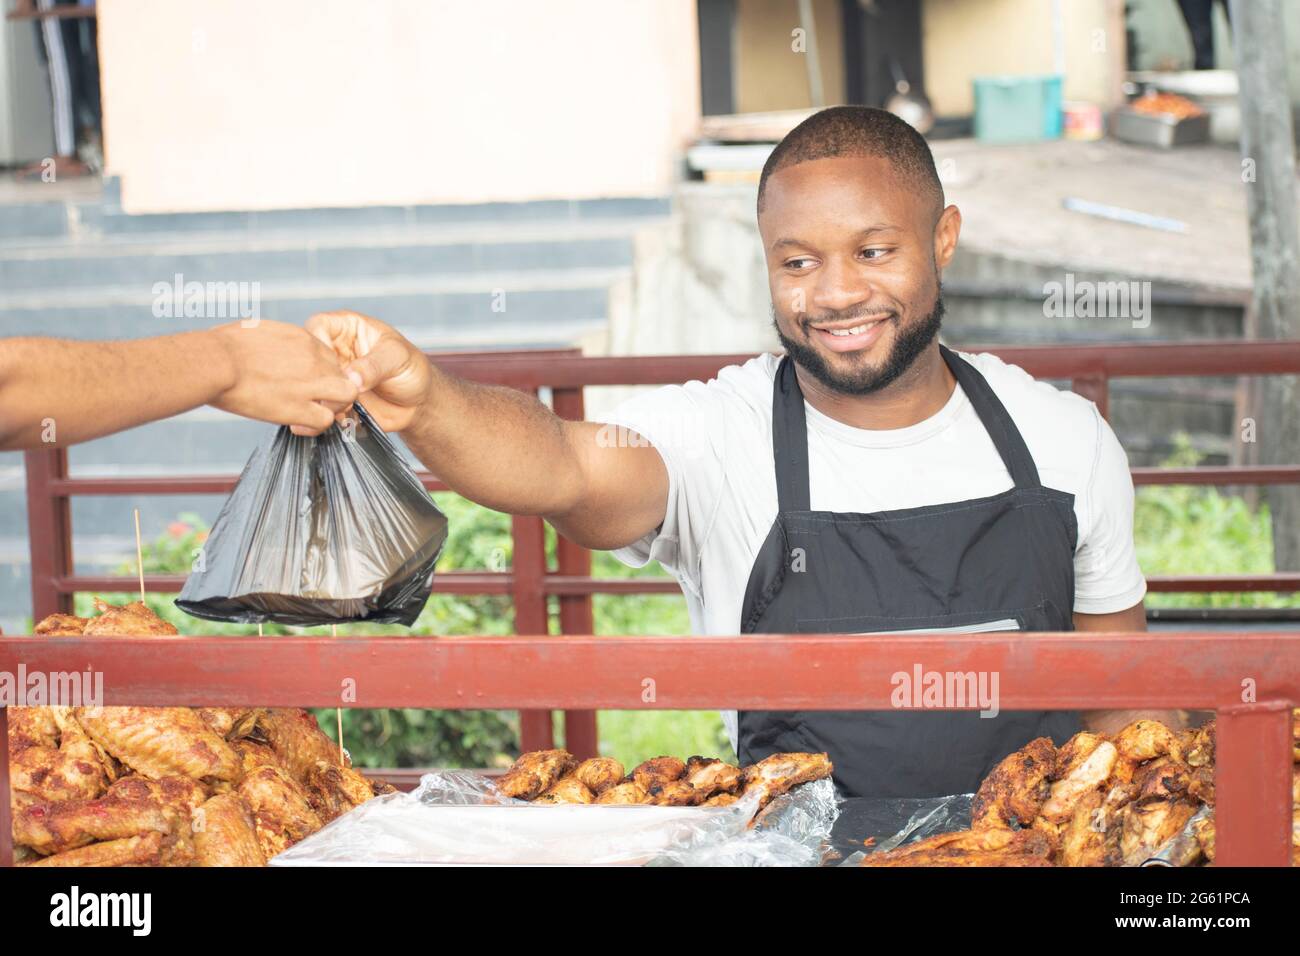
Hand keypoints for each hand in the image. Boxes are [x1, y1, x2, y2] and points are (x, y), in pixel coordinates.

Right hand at [208, 320, 358, 435]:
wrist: (216, 361)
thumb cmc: (224, 346)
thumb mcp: (259, 330)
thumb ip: (277, 342)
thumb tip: (269, 348)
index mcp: (303, 338)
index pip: (330, 357)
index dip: (321, 372)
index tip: (306, 381)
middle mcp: (314, 359)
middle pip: (343, 375)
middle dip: (333, 388)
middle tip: (314, 398)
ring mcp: (310, 383)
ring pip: (346, 396)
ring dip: (333, 406)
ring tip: (313, 411)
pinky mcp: (298, 408)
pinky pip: (325, 421)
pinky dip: (315, 426)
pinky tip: (298, 424)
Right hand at [304, 310, 431, 431]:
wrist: (418, 402)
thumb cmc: (411, 368)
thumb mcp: (398, 358)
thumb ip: (375, 365)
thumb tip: (352, 378)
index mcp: (347, 328)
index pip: (318, 324)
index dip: (317, 341)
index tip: (330, 361)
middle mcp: (334, 351)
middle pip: (307, 357)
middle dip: (320, 376)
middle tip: (341, 388)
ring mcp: (332, 377)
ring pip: (311, 385)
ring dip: (323, 398)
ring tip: (346, 406)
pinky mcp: (333, 400)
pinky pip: (319, 407)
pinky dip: (325, 415)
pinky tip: (343, 417)